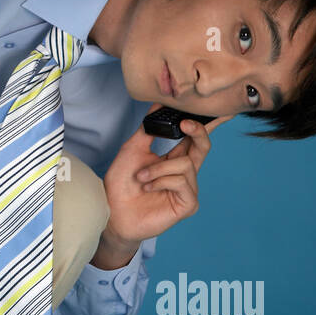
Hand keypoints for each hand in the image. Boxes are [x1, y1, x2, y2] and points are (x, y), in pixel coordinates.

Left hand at [102, 104, 233, 245]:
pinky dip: (161, 181)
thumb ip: (148, 128)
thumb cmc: (122, 183)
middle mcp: (185, 173)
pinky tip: (148, 188)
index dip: (203, 124)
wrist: (112, 210)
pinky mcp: (187, 204)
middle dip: (198, 132)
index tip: (199, 109)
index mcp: (175, 159)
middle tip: (185, 123)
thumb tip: (158, 104)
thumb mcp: (133, 149)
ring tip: (142, 177)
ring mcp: (188, 189)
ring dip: (159, 168)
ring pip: (186, 165)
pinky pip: (181, 182)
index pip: (195, 139)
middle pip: (203, 147)